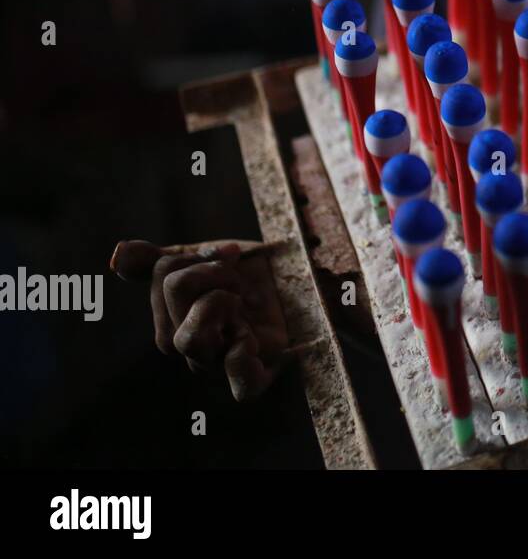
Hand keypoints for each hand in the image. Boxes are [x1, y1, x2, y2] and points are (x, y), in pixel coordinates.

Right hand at [110, 240, 288, 400]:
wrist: (302, 289)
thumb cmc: (251, 278)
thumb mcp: (209, 259)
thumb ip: (161, 260)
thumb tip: (117, 256)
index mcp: (175, 317)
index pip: (164, 277)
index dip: (198, 256)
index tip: (229, 252)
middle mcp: (191, 346)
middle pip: (174, 299)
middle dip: (212, 275)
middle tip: (239, 278)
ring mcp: (220, 363)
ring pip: (190, 340)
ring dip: (220, 304)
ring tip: (244, 300)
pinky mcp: (256, 376)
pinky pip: (239, 383)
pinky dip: (241, 357)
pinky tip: (250, 335)